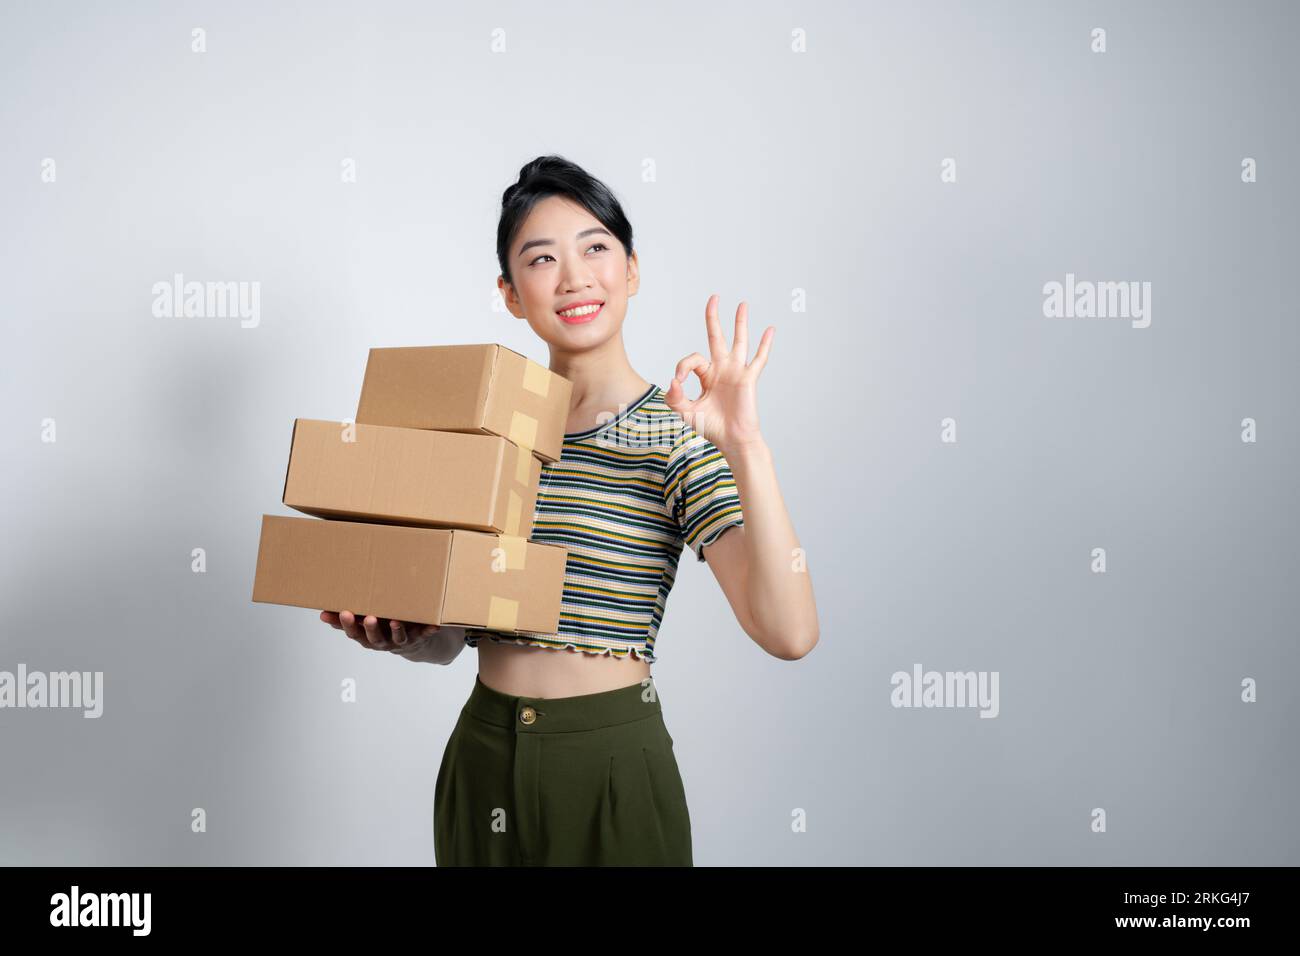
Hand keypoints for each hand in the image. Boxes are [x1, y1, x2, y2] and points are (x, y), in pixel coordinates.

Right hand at [320, 610, 441, 654]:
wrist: (412, 643)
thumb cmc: (383, 629)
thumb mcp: (363, 626)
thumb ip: (345, 621)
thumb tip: (322, 614)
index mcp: (368, 639)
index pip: (355, 634)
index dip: (348, 625)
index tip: (343, 613)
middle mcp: (384, 642)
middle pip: (375, 638)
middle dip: (371, 629)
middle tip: (368, 617)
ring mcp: (402, 641)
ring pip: (398, 638)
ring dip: (397, 630)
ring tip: (395, 620)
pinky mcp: (419, 638)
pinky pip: (425, 635)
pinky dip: (428, 631)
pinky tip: (434, 626)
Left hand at [664, 293, 772, 454]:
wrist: (732, 440)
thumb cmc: (711, 427)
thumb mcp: (686, 412)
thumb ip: (675, 397)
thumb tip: (673, 381)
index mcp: (707, 376)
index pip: (692, 360)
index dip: (682, 366)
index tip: (678, 382)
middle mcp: (722, 369)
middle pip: (717, 337)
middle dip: (713, 318)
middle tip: (713, 298)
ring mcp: (736, 372)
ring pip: (739, 341)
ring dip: (740, 323)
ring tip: (742, 304)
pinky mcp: (748, 378)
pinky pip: (758, 359)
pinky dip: (765, 345)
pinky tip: (770, 330)